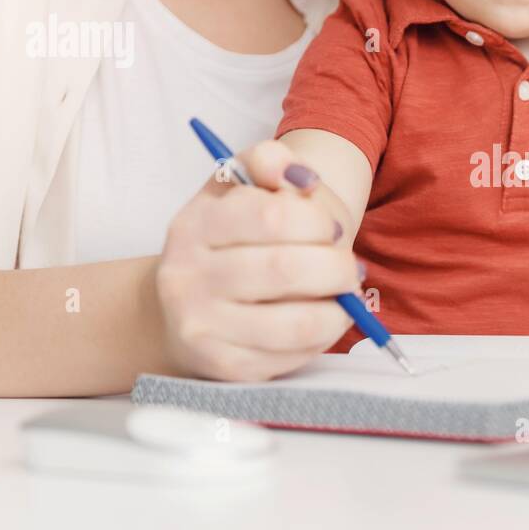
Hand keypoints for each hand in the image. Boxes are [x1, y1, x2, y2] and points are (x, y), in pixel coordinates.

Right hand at [155, 140, 360, 381]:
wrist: (178, 308)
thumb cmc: (225, 242)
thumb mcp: (236, 189)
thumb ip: (267, 163)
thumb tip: (303, 176)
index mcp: (194, 224)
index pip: (272, 215)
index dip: (318, 221)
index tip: (332, 229)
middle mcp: (187, 276)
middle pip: (287, 269)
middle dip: (336, 267)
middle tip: (350, 267)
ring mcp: (201, 325)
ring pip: (296, 322)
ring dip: (339, 308)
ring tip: (344, 295)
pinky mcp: (223, 366)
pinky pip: (292, 356)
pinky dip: (323, 337)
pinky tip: (323, 320)